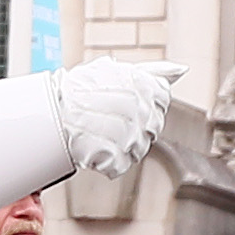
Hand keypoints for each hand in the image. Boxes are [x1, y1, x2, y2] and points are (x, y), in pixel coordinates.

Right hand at [54, 60, 172, 175]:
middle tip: (109, 116)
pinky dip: (107, 159)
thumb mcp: (120, 72)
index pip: (161, 99)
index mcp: (146, 89)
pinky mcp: (118, 160)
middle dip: (134, 122)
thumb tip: (182, 70)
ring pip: (138, 146)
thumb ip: (154, 72)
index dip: (144, 101)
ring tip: (100, 131)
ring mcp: (132, 139)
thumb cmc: (84, 88)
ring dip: (121, 141)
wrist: (52, 110)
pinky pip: (120, 165)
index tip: (126, 100)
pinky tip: (96, 145)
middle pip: (152, 125)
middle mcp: (143, 113)